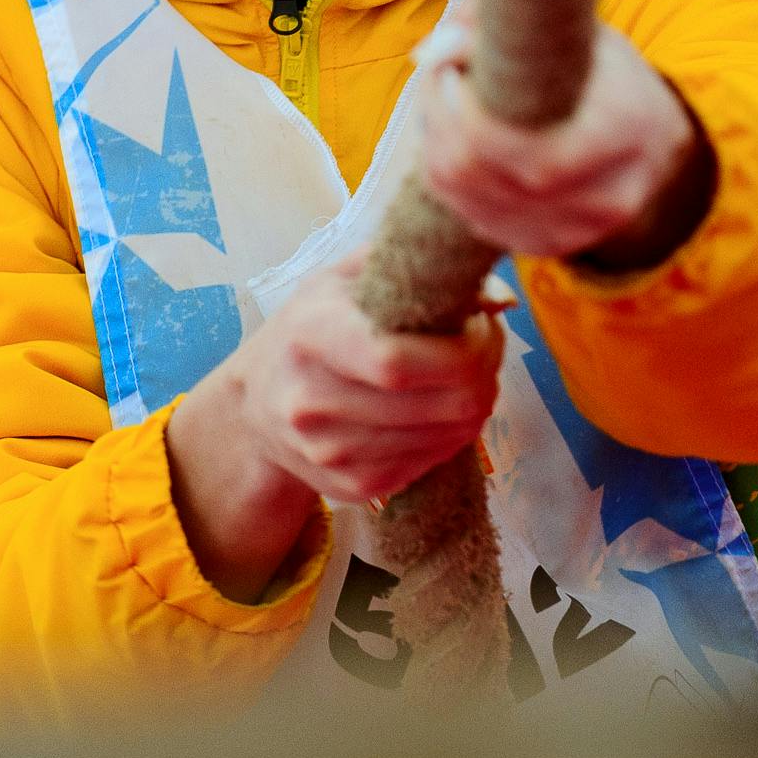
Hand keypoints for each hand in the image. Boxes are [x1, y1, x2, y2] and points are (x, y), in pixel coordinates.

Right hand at [167, 254, 505, 599]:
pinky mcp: (349, 487)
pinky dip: (451, 435)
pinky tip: (439, 408)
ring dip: (476, 404)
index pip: (398, 361)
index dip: (462, 347)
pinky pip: (430, 463)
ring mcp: (328, 453)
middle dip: (485, 373)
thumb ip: (421, 270)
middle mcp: (311, 401)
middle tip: (485, 348)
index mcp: (310, 335)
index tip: (478, 325)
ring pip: (448, 437)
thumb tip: (503, 299)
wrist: (255, 403)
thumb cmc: (311, 327)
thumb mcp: (346, 278)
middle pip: (442, 403)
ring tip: (464, 375)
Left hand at [415, 15, 705, 261]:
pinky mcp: (551, 244)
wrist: (654, 141)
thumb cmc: (607, 73)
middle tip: (436, 79)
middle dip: (440, 122)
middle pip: (484, 174)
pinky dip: (451, 180)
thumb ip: (509, 24)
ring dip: (438, 148)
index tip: (448, 67)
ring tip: (442, 104)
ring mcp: (580, 228)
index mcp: (627, 124)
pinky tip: (458, 143)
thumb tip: (435, 49)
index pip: (530, 149)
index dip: (467, 114)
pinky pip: (474, 218)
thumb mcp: (574, 32)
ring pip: (467, 199)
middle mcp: (611, 191)